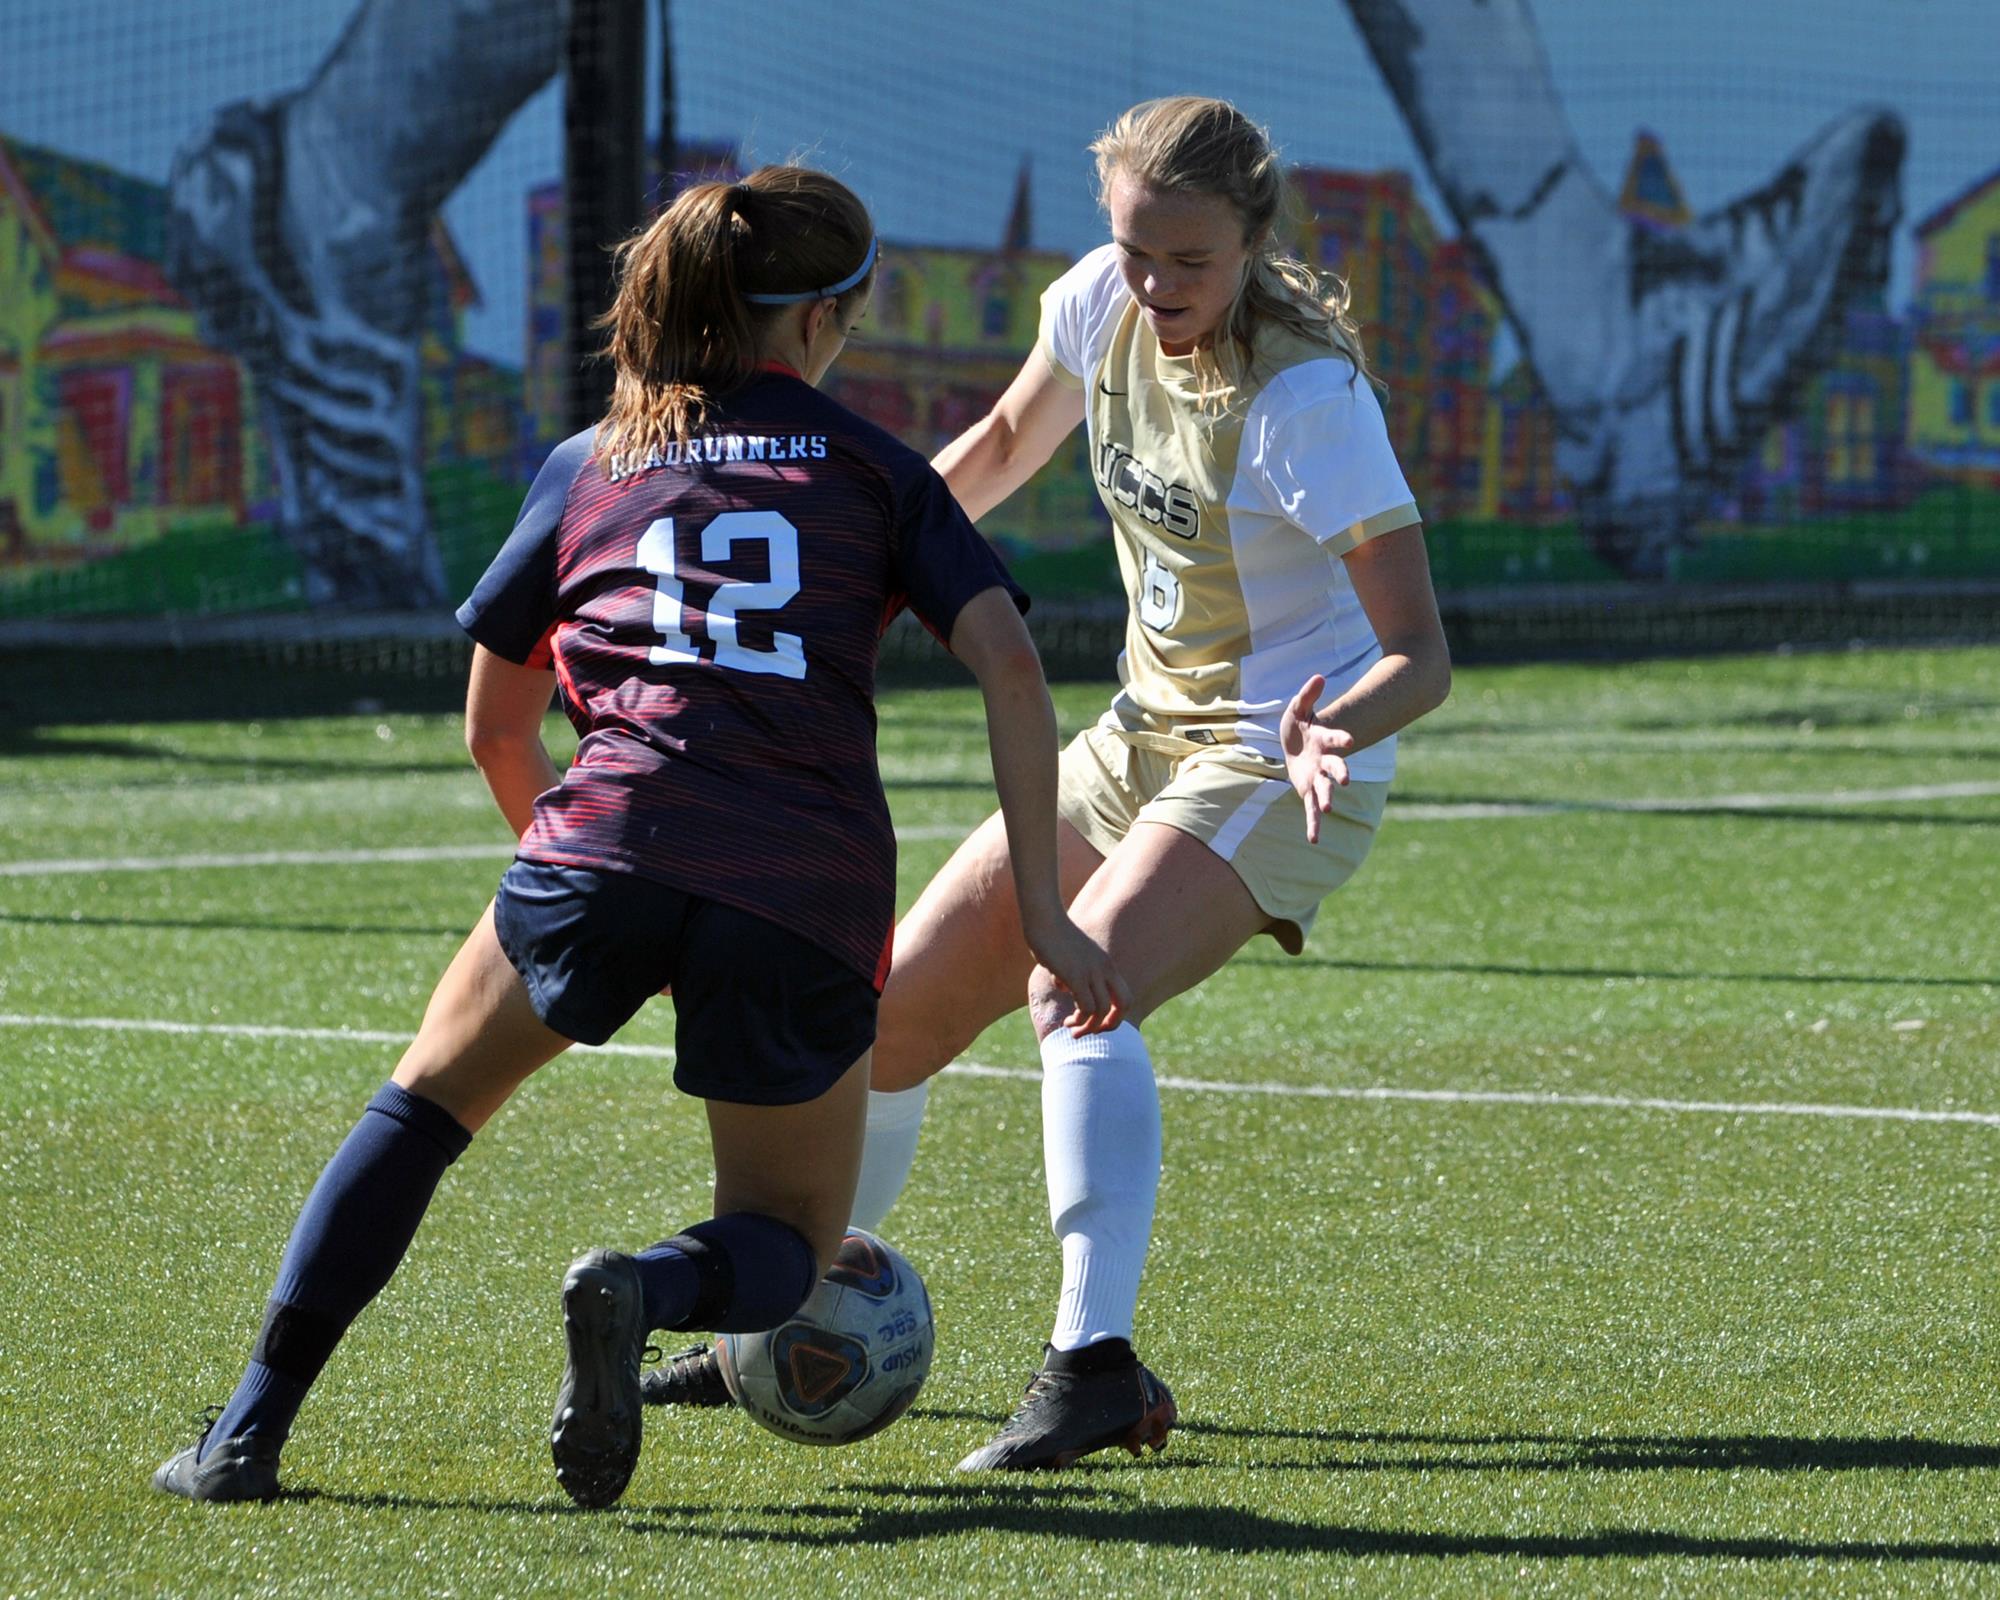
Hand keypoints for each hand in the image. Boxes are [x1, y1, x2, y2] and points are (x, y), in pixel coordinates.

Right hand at [1022, 909, 1129, 1035]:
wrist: (1044, 919)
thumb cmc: (1052, 936)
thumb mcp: (1070, 956)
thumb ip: (1074, 971)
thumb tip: (1065, 986)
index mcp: (1106, 966)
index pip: (1125, 997)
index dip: (1114, 1016)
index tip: (1094, 1022)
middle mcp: (1104, 969)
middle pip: (1124, 1005)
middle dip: (1110, 1025)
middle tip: (1091, 1032)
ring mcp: (1091, 972)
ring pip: (1102, 1011)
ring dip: (1088, 1027)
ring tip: (1071, 1028)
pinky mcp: (1076, 975)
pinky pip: (1086, 1007)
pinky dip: (1079, 1020)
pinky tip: (1067, 1021)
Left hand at [1281, 674, 1355, 843]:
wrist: (1294, 745)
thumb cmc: (1299, 726)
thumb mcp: (1298, 708)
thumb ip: (1308, 695)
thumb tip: (1319, 676)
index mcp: (1323, 740)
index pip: (1334, 738)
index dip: (1340, 739)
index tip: (1348, 741)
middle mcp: (1324, 761)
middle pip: (1335, 767)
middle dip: (1340, 772)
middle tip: (1345, 780)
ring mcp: (1317, 777)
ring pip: (1325, 789)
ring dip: (1327, 798)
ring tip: (1329, 809)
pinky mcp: (1308, 791)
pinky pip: (1311, 810)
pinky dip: (1314, 824)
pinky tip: (1314, 840)